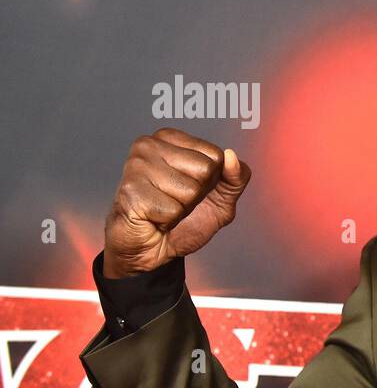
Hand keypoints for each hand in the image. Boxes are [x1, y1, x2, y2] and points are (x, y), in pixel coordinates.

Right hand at [102, 127, 251, 277]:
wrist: (152, 249)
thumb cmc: (183, 220)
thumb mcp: (221, 199)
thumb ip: (236, 178)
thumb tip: (232, 157)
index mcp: (170, 138)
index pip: (217, 156)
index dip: (212, 181)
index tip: (192, 187)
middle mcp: (149, 145)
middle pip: (205, 170)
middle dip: (198, 194)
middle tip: (176, 200)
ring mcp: (137, 166)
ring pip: (190, 191)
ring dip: (182, 209)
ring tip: (164, 208)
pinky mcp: (130, 191)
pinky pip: (173, 210)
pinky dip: (168, 220)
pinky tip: (154, 217)